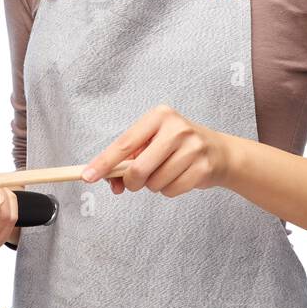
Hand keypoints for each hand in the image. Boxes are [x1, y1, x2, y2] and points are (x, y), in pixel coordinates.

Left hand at [80, 104, 235, 196]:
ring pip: (156, 183)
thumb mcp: (153, 141)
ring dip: (155, 186)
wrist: (218, 152)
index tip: (88, 176)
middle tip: (136, 182)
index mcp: (159, 116)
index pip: (124, 143)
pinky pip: (172, 191)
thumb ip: (129, 158)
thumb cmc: (176, 146)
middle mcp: (176, 128)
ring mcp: (192, 147)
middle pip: (139, 168)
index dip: (104, 162)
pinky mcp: (203, 167)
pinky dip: (170, 191)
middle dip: (133, 182)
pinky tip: (179, 177)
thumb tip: (108, 179)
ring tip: (165, 173)